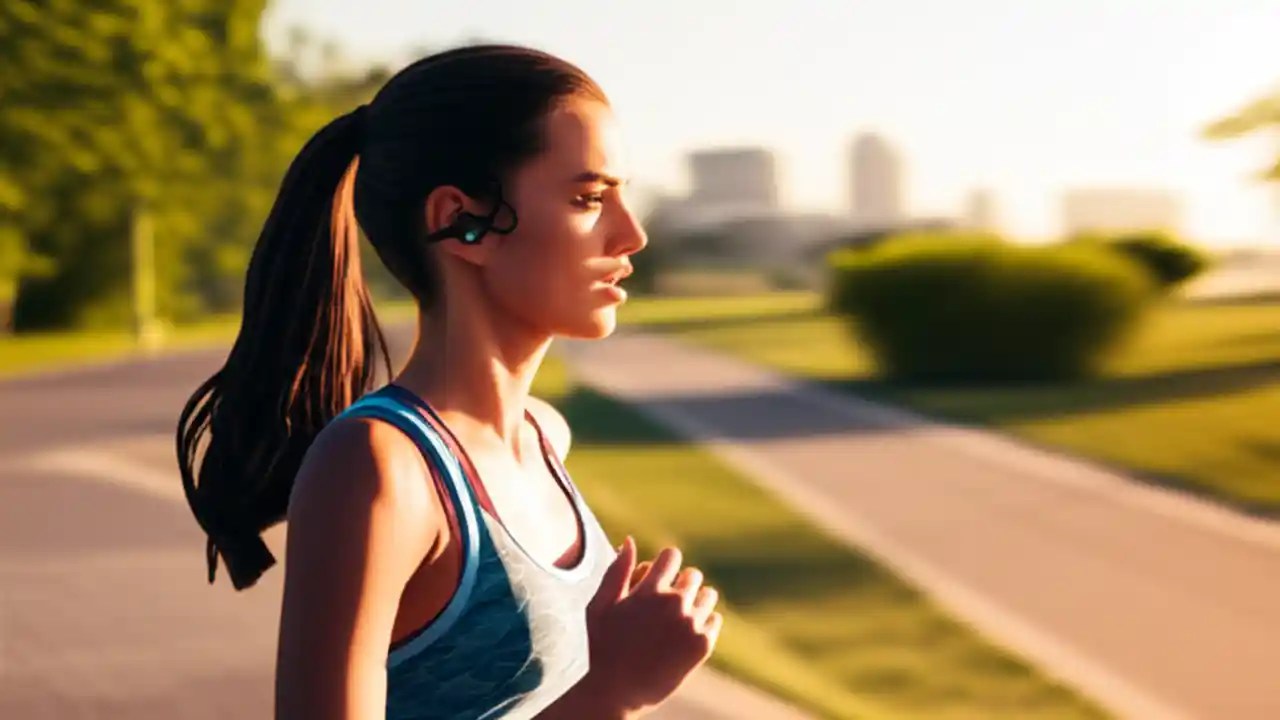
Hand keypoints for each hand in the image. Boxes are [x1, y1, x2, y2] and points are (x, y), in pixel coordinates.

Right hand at [584, 537, 723, 714]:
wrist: (611, 693)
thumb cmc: (599, 647)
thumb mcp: (600, 605)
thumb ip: (617, 570)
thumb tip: (630, 540)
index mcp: (649, 589)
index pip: (672, 555)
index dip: (665, 565)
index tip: (658, 578)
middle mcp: (674, 603)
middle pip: (693, 575)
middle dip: (681, 583)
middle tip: (667, 601)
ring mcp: (690, 625)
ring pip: (708, 595)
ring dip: (696, 601)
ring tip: (678, 617)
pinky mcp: (702, 646)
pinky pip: (715, 620)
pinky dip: (704, 622)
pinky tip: (686, 633)